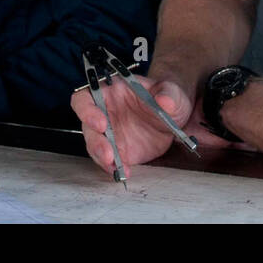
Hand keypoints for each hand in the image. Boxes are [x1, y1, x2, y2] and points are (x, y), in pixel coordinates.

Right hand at [71, 74, 227, 179]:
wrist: (177, 117)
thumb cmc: (168, 97)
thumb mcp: (173, 92)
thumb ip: (168, 94)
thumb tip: (164, 100)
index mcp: (112, 91)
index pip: (85, 97)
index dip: (86, 110)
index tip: (100, 122)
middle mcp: (105, 112)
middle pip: (87, 126)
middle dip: (95, 141)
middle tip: (108, 153)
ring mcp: (110, 133)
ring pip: (95, 145)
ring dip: (102, 156)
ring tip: (114, 165)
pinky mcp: (119, 150)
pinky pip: (109, 160)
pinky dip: (114, 167)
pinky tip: (124, 171)